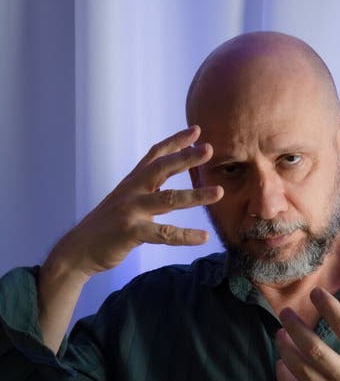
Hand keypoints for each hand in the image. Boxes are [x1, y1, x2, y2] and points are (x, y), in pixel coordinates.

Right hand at [46, 126, 222, 277]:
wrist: (78, 250)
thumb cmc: (106, 228)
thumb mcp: (126, 205)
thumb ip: (149, 197)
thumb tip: (172, 195)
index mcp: (131, 183)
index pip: (155, 155)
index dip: (175, 142)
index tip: (196, 130)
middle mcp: (131, 191)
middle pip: (161, 168)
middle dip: (186, 157)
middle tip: (209, 149)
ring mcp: (131, 211)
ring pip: (168, 200)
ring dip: (196, 196)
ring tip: (219, 192)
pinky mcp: (131, 232)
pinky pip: (165, 233)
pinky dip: (186, 236)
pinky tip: (203, 237)